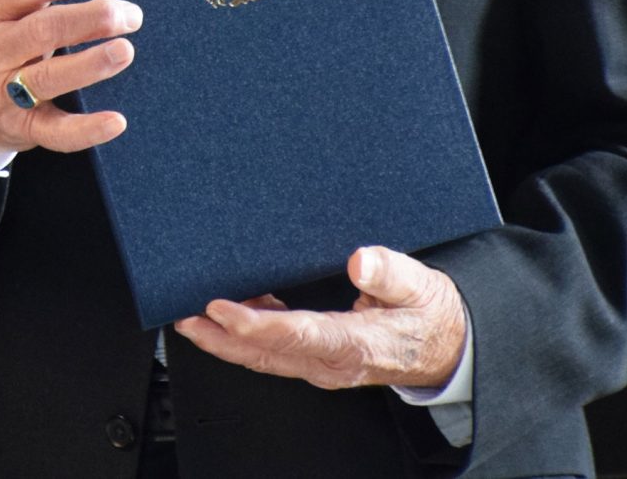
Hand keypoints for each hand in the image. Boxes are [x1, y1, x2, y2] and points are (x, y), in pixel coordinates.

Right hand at [0, 0, 139, 161]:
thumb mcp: (1, 10)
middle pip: (42, 30)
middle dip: (91, 19)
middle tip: (130, 15)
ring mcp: (3, 92)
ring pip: (47, 78)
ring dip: (90, 64)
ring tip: (124, 50)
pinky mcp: (19, 127)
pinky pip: (54, 132)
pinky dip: (86, 129)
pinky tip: (116, 121)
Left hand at [171, 246, 466, 392]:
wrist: (446, 348)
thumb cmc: (430, 314)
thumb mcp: (423, 286)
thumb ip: (392, 273)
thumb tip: (360, 261)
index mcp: (356, 344)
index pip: (297, 336)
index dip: (255, 324)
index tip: (219, 308)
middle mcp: (332, 362)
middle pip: (266, 353)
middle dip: (220, 337)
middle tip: (180, 315)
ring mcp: (322, 364)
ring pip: (264, 356)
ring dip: (225, 339)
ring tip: (190, 315)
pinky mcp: (317, 358)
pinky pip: (275, 351)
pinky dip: (246, 335)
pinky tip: (230, 311)